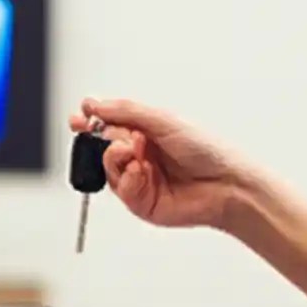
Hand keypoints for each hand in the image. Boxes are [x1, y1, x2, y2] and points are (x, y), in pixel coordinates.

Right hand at [70, 97, 251, 230]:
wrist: (227, 184)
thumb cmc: (205, 150)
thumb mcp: (162, 120)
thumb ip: (124, 111)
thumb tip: (93, 104)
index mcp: (143, 133)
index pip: (107, 125)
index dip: (90, 121)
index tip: (80, 118)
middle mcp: (138, 156)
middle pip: (101, 147)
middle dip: (99, 139)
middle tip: (98, 131)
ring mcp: (138, 179)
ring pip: (107, 168)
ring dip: (116, 157)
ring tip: (136, 151)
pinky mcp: (141, 202)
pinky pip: (121, 189)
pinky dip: (129, 178)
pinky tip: (143, 171)